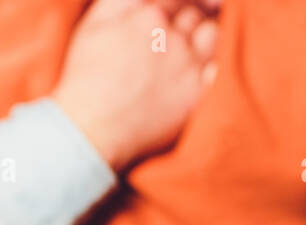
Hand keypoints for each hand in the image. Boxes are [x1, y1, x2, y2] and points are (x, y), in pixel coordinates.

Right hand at [52, 0, 219, 169]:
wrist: (92, 130)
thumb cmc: (85, 78)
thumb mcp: (94, 23)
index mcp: (150, 14)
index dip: (181, 1)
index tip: (179, 7)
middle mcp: (175, 38)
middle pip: (197, 13)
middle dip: (192, 14)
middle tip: (184, 25)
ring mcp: (189, 67)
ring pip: (213, 36)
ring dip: (206, 34)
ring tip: (193, 45)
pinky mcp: (197, 96)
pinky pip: (220, 68)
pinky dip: (216, 62)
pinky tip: (204, 67)